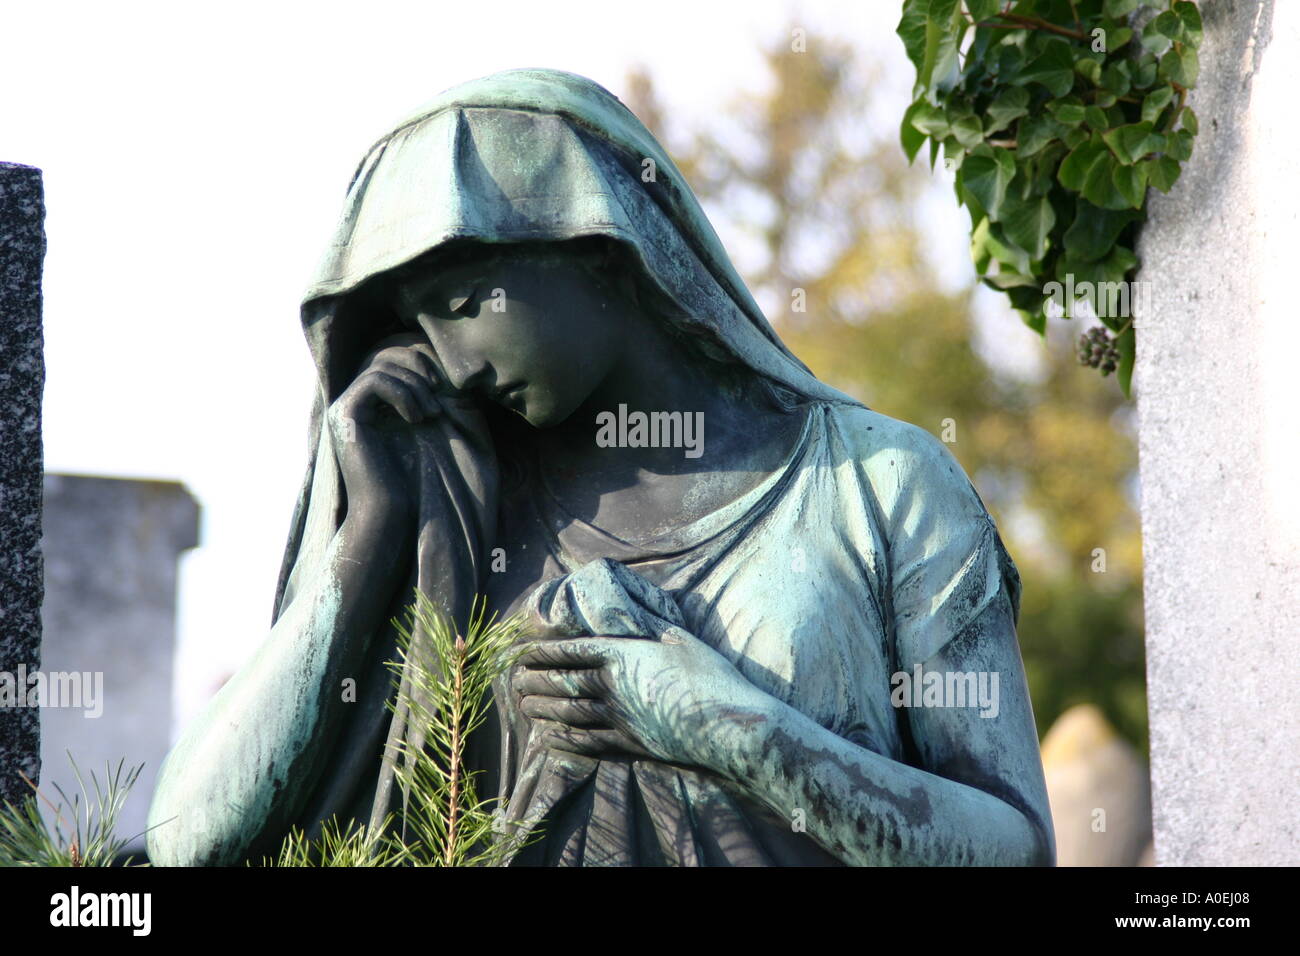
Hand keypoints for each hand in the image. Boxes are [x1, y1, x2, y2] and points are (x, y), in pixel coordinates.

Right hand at [327, 333, 491, 523]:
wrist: (387, 510)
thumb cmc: (407, 478)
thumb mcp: (417, 430)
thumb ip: (418, 400)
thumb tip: (440, 371)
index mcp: (363, 404)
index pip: (388, 361)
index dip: (417, 364)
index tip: (442, 385)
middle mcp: (348, 402)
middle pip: (383, 358)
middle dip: (418, 371)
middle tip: (440, 396)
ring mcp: (342, 407)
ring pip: (380, 368)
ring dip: (414, 386)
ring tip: (432, 413)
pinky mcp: (345, 414)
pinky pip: (375, 382)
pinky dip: (403, 394)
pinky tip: (417, 419)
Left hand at [513, 627, 769, 771]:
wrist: (727, 725)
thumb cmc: (710, 675)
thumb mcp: (680, 637)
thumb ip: (650, 624)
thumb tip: (631, 608)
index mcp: (623, 654)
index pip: (569, 651)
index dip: (541, 653)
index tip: (520, 653)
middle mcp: (613, 686)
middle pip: (560, 682)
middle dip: (533, 681)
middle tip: (513, 681)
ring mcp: (619, 718)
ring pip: (567, 712)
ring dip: (541, 709)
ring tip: (523, 706)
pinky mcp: (629, 744)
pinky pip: (586, 741)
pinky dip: (562, 738)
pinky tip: (549, 738)